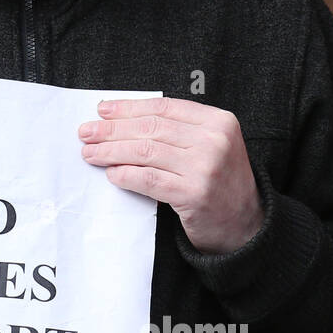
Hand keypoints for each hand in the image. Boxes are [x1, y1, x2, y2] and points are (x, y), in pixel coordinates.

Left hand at [78, 97, 264, 253]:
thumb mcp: (209, 146)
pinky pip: (149, 179)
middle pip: (150, 128)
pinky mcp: (194, 194)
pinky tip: (111, 174)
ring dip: (111, 152)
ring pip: (145, 151)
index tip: (102, 110)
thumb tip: (122, 119)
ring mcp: (206, 167)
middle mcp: (214, 140)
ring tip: (90, 153)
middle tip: (86, 132)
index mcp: (218, 121)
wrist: (246, 225)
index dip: (129, 107)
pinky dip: (125, 175)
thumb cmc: (219, 182)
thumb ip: (178, 130)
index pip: (163, 108)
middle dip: (112, 129)